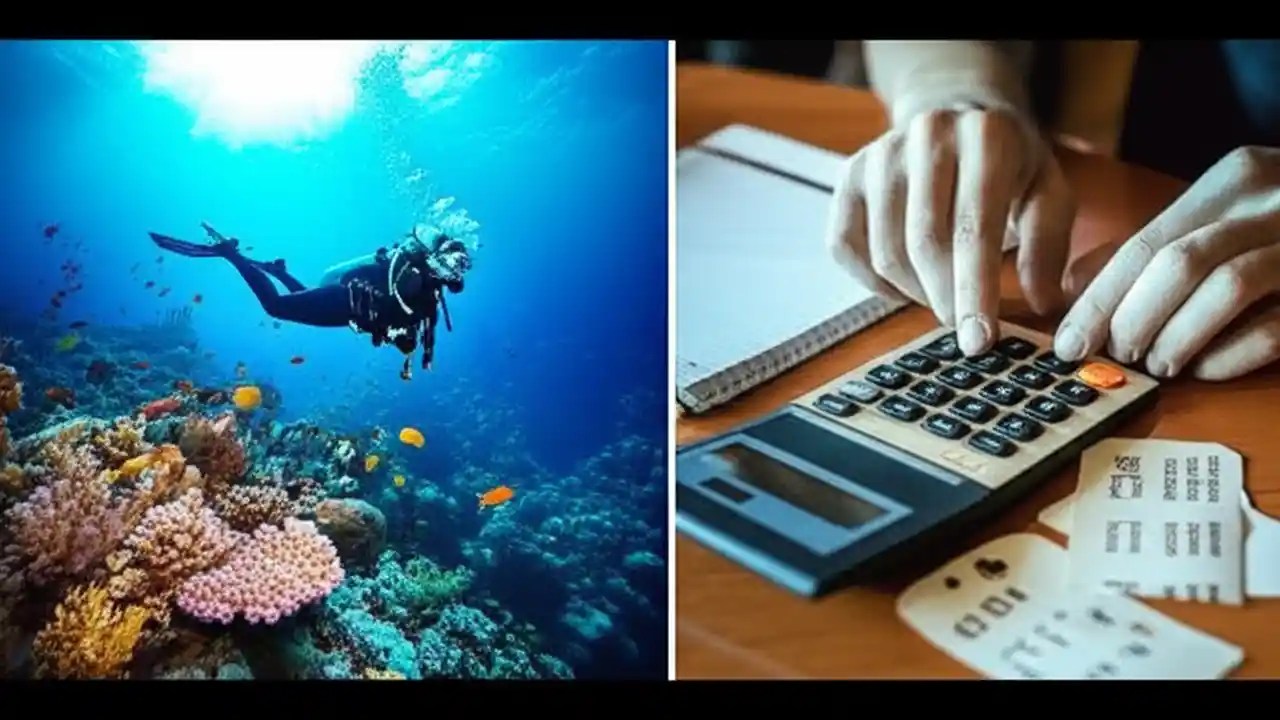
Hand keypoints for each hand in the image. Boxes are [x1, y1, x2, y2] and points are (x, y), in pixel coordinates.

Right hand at [826, 108, 1075, 354]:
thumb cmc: (1007, 164)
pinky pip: (844, 245)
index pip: (974, 228)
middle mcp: (927, 137)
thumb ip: (1048, 245)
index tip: (977, 341)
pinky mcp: (849, 175)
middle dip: (943, 298)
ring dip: (913, 291)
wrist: (954, 111)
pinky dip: (872, 280)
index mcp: (986, 138)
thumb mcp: (1047, 192)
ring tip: (939, 292)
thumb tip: (1041, 303)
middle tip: (961, 322)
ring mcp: (880, 154)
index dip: (974, 290)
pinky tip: (903, 281)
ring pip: (884, 251)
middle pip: (923, 243)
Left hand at [1054, 146, 1279, 379]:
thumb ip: (1155, 247)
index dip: (1098, 300)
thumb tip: (1071, 289)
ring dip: (1178, 337)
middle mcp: (1274, 200)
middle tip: (1118, 357)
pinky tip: (1206, 370)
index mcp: (1234, 180)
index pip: (1144, 243)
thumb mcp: (1223, 217)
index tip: (1070, 345)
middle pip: (1179, 262)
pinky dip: (1230, 355)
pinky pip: (1276, 326)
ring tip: (1158, 365)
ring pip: (1226, 289)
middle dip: (1134, 319)